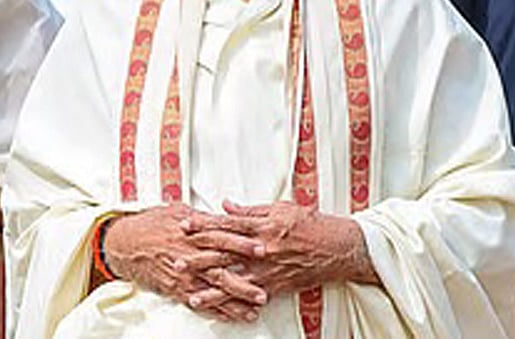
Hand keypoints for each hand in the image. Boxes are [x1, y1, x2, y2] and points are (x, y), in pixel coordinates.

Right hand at [102, 204, 268, 321]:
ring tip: (256, 306)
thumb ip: (202, 217)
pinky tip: (234, 316)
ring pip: (215, 289)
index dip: (242, 242)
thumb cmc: (151, 224)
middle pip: (222, 267)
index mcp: (192, 233)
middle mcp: (190, 255)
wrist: (124, 244)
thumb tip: (223, 213)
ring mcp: (185, 275)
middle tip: (266, 284)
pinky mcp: (178, 289)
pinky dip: (218, 311)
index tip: (261, 246)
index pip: (222, 237)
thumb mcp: (176, 211)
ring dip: (237, 298)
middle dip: (245, 276)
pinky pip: (201, 302)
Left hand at [182, 200, 377, 297]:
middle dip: (199, 257)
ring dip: (211, 288)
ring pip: (235, 280)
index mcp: (262, 225)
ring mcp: (269, 270)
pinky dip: (235, 303)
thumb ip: (251, 210)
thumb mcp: (281, 208)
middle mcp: (262, 248)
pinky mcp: (276, 285)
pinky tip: (221, 309)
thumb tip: (226, 206)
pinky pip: (251, 296)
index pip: (226, 224)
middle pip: (225, 253)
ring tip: (190, 293)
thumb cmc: (311, 224)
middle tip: (177, 260)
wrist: (337, 247)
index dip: (204, 224)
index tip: (185, 225)